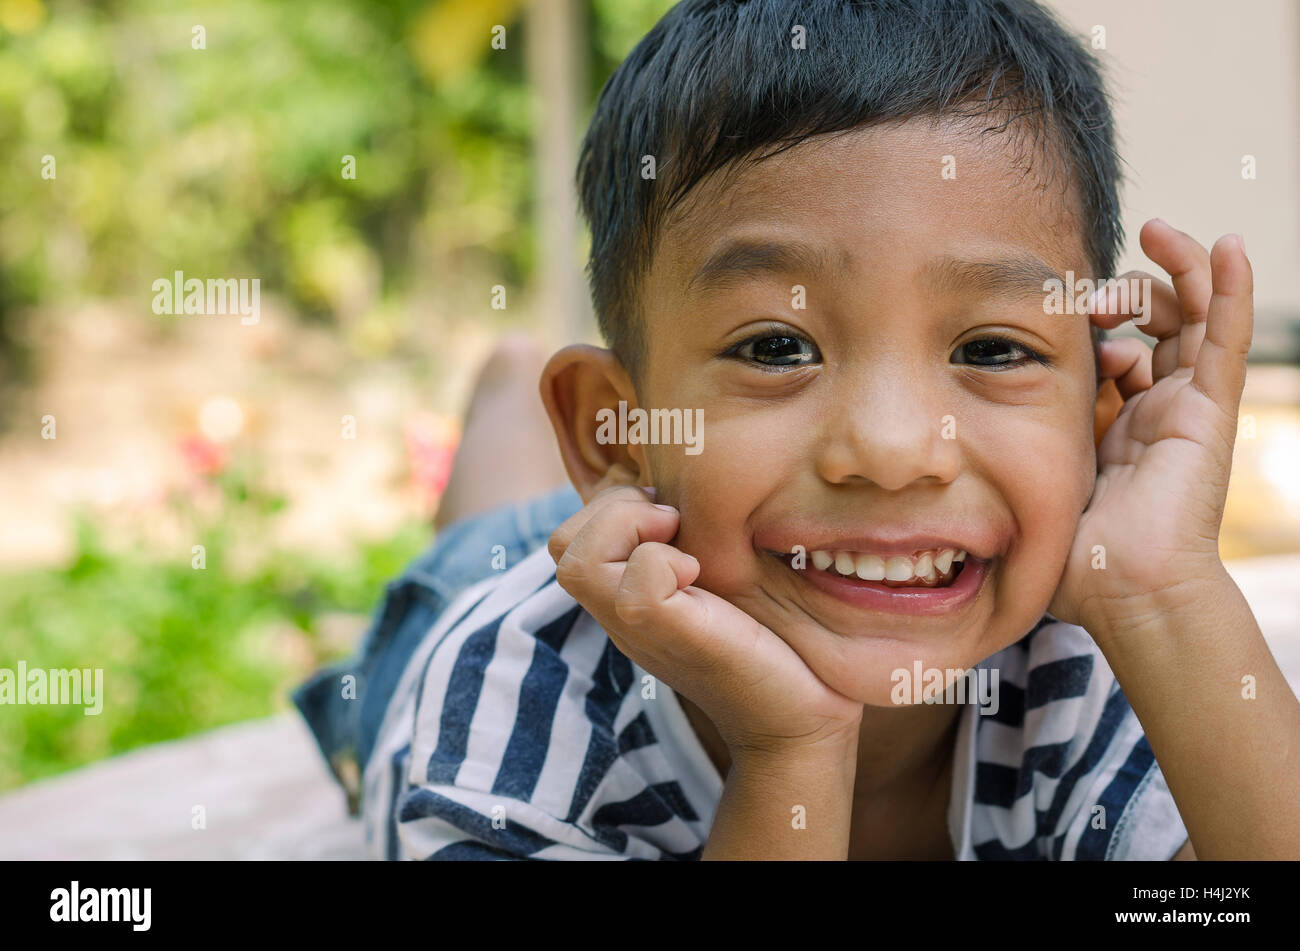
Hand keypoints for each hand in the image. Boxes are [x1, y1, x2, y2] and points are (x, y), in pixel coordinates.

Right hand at [548, 481, 863, 760]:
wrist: (800, 718)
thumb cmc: (771, 643)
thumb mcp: (719, 579)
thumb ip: (692, 543)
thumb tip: (684, 490)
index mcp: (626, 596)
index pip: (571, 535)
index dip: (611, 504)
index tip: (672, 512)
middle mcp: (620, 613)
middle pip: (561, 545)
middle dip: (613, 507)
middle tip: (673, 521)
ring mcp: (637, 629)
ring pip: (575, 562)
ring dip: (628, 528)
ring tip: (681, 539)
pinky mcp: (670, 638)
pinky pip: (633, 588)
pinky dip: (664, 563)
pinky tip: (700, 574)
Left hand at [1050, 219, 1252, 636]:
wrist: (1124, 591)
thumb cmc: (1075, 560)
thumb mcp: (1032, 488)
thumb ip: (1010, 458)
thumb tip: (952, 443)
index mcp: (1112, 427)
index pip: (1108, 353)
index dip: (1086, 327)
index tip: (1051, 315)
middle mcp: (1152, 410)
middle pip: (1152, 327)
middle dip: (1124, 294)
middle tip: (1091, 292)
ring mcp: (1185, 406)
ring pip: (1191, 320)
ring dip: (1170, 274)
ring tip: (1153, 236)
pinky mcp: (1211, 408)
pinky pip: (1226, 336)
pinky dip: (1230, 288)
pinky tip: (1226, 244)